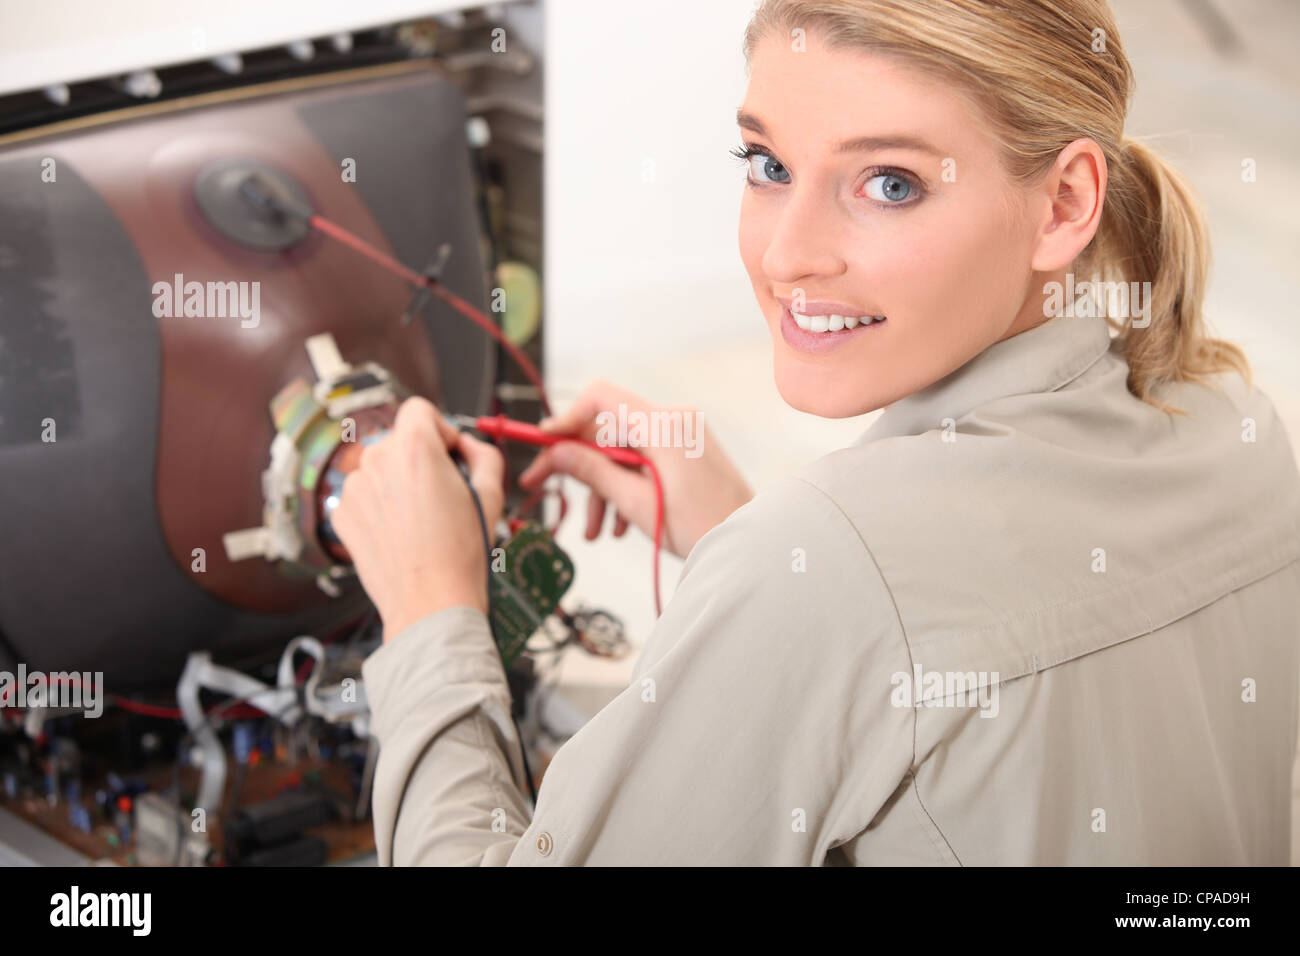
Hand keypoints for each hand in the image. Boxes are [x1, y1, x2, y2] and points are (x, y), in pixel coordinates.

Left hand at [331, 396, 503, 640]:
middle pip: (399, 440)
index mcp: (414, 447)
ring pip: (380, 469)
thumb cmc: (462, 553)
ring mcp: (354, 488)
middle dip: (420, 460)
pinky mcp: (342, 514)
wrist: (430, 602)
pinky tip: (401, 534)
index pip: (420, 409)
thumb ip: (483, 453)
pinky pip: (364, 497)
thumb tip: (467, 446)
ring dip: (398, 485)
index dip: (441, 430)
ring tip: (421, 521)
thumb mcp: (492, 493)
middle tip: (442, 496)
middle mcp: (377, 460)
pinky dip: (380, 508)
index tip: (450, 456)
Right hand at [518, 380, 752, 557]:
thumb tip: (555, 452)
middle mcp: (675, 419)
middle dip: (582, 467)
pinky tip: (620, 524)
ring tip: (597, 532)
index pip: (601, 397)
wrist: (749, 545)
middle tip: (548, 491)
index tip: (544, 445)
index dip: (567, 418)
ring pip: (624, 449)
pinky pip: (645, 458)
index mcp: (664, 425)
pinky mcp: (689, 450)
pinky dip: (627, 485)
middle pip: (608, 430)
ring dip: (604, 486)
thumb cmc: (701, 528)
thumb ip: (593, 472)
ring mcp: (684, 433)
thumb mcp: (636, 503)